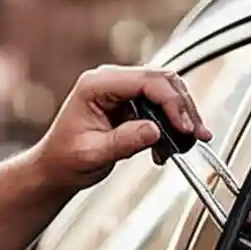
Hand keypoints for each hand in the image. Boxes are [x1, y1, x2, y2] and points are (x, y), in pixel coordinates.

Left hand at [32, 66, 213, 189]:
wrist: (56, 169)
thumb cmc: (64, 160)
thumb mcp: (93, 154)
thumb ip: (123, 141)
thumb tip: (154, 131)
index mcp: (96, 85)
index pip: (145, 81)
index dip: (171, 102)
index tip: (183, 126)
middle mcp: (109, 81)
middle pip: (161, 80)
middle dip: (182, 107)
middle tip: (195, 134)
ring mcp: (121, 90)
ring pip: (166, 91)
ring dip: (181, 115)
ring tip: (187, 141)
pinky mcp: (129, 103)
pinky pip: (159, 106)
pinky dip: (170, 124)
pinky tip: (168, 147)